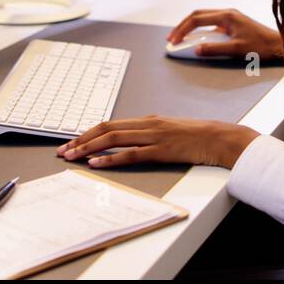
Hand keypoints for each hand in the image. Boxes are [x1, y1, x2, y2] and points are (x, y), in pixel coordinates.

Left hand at [55, 115, 259, 169]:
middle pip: (105, 128)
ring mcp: (154, 136)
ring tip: (72, 157)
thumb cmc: (197, 136)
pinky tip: (97, 164)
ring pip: (114, 139)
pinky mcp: (162, 150)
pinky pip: (131, 154)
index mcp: (147, 119)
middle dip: (81, 140)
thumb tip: (129, 141)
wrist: (220, 138)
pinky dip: (111, 159)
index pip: (109, 123)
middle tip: (63, 151)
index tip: (72, 142)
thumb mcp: (169, 130)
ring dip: (89, 148)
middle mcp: (147, 124)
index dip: (88, 133)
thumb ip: (149, 133)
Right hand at [167, 8, 283, 59]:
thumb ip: (214, 49)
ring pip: (203, 18)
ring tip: (180, 38)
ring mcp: (230, 17)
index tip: (174, 40)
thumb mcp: (236, 50)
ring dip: (191, 27)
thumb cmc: (260, 46)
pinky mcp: (232, 23)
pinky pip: (211, 24)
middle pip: (197, 15)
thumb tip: (196, 49)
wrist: (277, 44)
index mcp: (226, 15)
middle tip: (172, 38)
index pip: (197, 19)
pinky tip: (197, 39)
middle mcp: (227, 13)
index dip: (183, 29)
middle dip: (183, 26)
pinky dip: (200, 30)